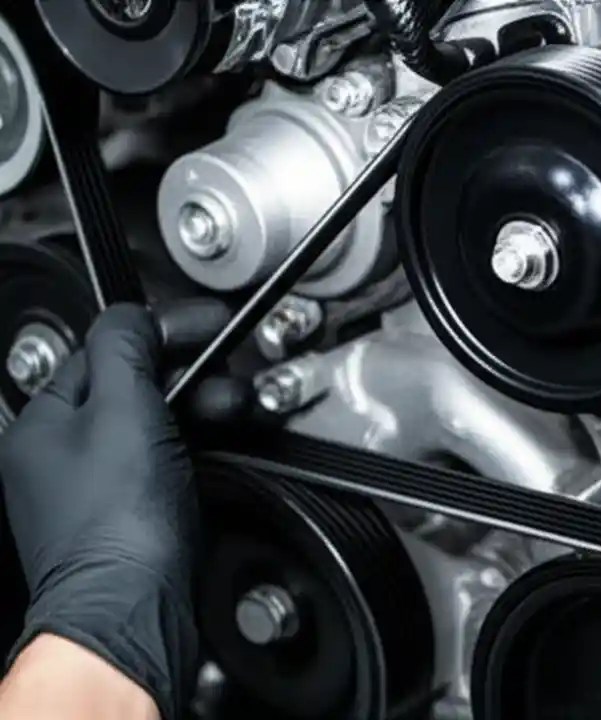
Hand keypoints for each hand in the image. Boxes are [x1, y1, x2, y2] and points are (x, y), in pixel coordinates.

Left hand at [0, 304, 197, 719]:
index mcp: (41, 425)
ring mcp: (93, 493)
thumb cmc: (117, 526)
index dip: (160, 334)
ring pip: (152, 428)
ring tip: (232, 412)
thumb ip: (126, 351)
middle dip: (188, 376)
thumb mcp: (123, 411)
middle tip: (225, 377)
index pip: (103, 352)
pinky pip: (164, 465)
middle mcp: (59, 458)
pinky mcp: (129, 523)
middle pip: (132, 390)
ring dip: (198, 412)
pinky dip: (195, 450)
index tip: (205, 327)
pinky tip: (218, 451)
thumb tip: (132, 315)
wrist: (132, 611)